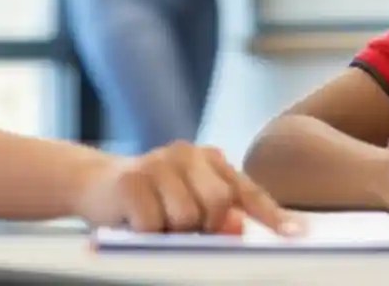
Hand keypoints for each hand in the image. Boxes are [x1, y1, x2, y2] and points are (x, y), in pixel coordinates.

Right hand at [71, 142, 300, 234]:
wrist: (92, 182)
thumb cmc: (149, 199)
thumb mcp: (187, 203)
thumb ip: (217, 212)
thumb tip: (237, 228)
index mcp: (208, 159)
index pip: (246, 190)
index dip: (271, 214)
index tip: (296, 234)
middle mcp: (186, 153)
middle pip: (220, 203)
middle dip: (207, 227)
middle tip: (184, 230)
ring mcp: (157, 162)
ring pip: (187, 217)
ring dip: (172, 232)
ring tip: (155, 223)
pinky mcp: (131, 179)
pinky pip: (154, 224)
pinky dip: (147, 233)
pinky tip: (134, 221)